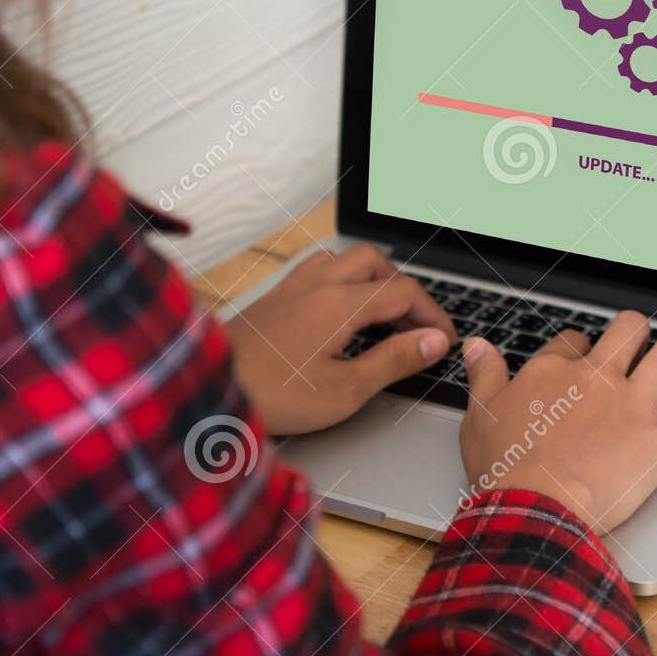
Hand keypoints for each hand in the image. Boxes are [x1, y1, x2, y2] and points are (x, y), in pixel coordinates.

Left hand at [225, 245, 456, 435]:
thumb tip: (432, 341)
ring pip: (342, 260)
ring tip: (381, 314)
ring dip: (370, 279)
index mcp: (340, 304)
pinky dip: (339, 281)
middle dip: (404, 289)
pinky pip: (315, 271)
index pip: (404, 292)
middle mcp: (316, 285)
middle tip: (416, 325)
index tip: (444, 340)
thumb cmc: (273, 395)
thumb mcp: (346, 389)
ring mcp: (290, 288)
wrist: (211, 390)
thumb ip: (393, 360)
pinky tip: (336, 311)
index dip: (433, 315)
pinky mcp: (271, 299)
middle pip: (375, 263)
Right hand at [458, 311, 656, 532]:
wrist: (536, 506)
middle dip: (633, 335)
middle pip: (629, 329)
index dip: (581, 351)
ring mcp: (632, 402)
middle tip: (633, 351)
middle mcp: (596, 377)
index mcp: (553, 371)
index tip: (582, 365)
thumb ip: (484, 375)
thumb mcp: (479, 416)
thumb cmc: (505, 469)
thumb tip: (477, 345)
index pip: (575, 340)